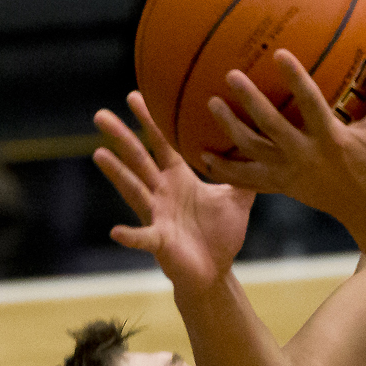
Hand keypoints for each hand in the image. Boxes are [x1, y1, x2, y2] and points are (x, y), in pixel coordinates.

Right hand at [93, 91, 257, 285]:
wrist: (215, 272)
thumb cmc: (221, 234)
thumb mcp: (238, 197)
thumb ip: (245, 171)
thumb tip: (266, 142)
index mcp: (179, 179)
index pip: (162, 143)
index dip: (150, 120)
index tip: (135, 94)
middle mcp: (162, 193)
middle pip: (139, 159)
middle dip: (121, 137)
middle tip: (100, 114)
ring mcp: (157, 216)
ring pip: (134, 189)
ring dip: (117, 173)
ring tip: (98, 154)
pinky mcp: (160, 242)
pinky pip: (143, 237)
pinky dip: (130, 235)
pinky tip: (115, 231)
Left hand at [199, 49, 365, 220]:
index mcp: (331, 139)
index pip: (311, 103)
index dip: (295, 79)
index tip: (279, 54)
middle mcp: (306, 156)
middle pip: (271, 127)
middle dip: (250, 101)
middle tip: (231, 75)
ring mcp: (290, 173)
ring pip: (252, 151)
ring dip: (230, 128)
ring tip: (212, 104)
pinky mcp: (281, 186)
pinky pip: (247, 179)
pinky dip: (224, 169)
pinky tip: (202, 155)